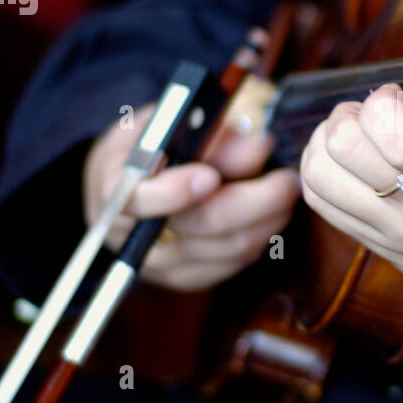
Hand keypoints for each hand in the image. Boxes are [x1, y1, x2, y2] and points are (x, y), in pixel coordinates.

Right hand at [83, 103, 299, 291]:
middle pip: (201, 226)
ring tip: (286, 192)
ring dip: (267, 221)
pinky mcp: (186, 278)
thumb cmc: (146, 147)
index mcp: (114, 189)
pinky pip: (232, 265)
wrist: (122, 188)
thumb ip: (207, 132)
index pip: (140, 199)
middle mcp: (134, 236)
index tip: (209, 176)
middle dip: (254, 202)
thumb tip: (258, 145)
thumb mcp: (164, 124)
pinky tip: (271, 216)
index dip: (175, 192)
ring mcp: (160, 264)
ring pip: (226, 249)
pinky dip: (259, 239)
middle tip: (287, 180)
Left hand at [299, 84, 402, 365]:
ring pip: (323, 178)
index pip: (400, 139)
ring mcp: (401, 233)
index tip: (398, 96)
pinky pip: (323, 206)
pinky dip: (320, 172)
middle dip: (348, 115)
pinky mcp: (383, 249)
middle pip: (348, 150)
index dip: (382, 105)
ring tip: (353, 134)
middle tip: (370, 112)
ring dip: (326, 142)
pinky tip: (345, 161)